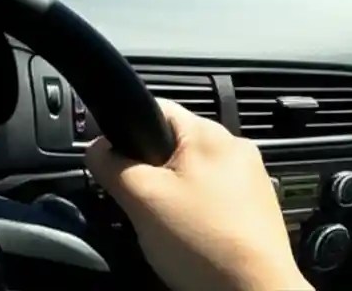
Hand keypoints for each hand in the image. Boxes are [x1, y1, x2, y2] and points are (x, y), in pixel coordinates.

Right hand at [84, 99, 311, 290]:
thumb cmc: (202, 243)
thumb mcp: (140, 198)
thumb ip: (110, 164)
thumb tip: (95, 148)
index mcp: (210, 133)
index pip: (154, 108)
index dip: (123, 132)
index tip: (114, 167)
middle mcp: (236, 148)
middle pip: (171, 145)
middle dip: (149, 171)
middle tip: (139, 203)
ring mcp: (251, 180)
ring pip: (190, 174)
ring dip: (172, 194)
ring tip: (166, 225)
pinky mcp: (256, 208)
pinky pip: (211, 197)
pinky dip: (195, 212)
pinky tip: (190, 237)